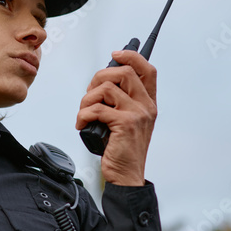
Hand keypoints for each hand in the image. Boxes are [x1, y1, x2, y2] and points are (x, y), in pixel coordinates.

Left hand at [75, 48, 157, 185]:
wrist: (127, 175)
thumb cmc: (122, 150)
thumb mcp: (128, 122)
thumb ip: (122, 102)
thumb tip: (102, 82)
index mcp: (148, 103)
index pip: (147, 69)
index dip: (131, 56)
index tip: (115, 54)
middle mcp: (146, 106)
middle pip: (124, 72)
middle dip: (99, 77)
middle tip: (90, 94)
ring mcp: (137, 114)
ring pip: (107, 88)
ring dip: (87, 98)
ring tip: (84, 113)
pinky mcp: (125, 124)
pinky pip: (96, 109)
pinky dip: (83, 115)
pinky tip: (82, 124)